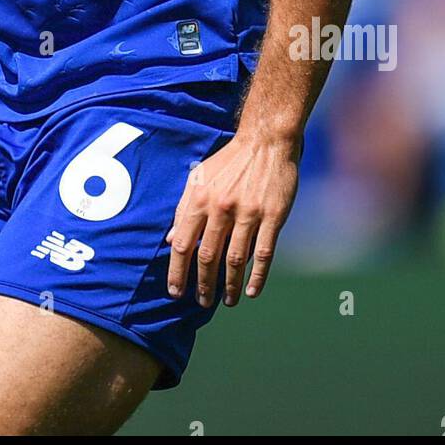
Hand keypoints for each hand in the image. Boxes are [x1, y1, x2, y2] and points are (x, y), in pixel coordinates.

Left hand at [166, 131, 300, 306]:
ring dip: (229, 285)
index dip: (178, 271)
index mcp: (200, 199)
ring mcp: (249, 213)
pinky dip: (257, 276)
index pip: (183, 244)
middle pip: (208, 257)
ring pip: (235, 260)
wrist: (265, 142)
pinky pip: (264, 253)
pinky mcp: (273, 217)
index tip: (176, 291)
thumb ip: (183, 208)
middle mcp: (222, 208)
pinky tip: (252, 291)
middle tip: (201, 302)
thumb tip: (170, 240)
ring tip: (226, 301)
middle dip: (203, 284)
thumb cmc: (228, 161)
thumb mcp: (198, 178)